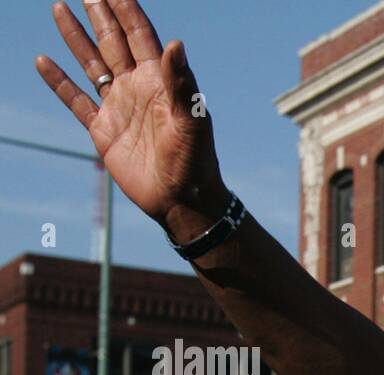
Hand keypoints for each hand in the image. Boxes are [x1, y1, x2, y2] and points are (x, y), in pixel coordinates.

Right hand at [35, 0, 228, 237]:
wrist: (182, 201)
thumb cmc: (195, 163)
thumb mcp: (192, 122)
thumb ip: (182, 84)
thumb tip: (176, 43)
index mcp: (160, 82)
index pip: (140, 35)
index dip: (127, 9)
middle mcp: (137, 88)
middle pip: (114, 41)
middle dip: (100, 13)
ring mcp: (119, 107)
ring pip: (92, 64)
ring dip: (76, 37)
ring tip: (59, 7)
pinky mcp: (103, 130)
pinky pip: (76, 100)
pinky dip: (59, 81)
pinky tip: (44, 61)